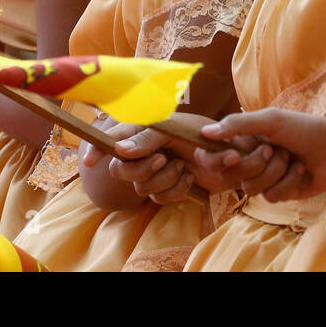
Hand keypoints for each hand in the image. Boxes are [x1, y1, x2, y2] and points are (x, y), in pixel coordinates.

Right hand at [101, 114, 243, 199]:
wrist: (237, 156)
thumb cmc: (208, 135)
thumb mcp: (178, 130)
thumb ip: (148, 138)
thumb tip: (119, 149)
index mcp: (145, 128)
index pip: (113, 136)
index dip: (97, 148)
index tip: (88, 162)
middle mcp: (145, 149)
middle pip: (120, 168)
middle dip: (141, 169)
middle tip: (163, 160)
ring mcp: (154, 170)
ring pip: (140, 186)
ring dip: (165, 179)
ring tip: (184, 167)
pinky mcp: (166, 188)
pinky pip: (157, 198)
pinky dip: (176, 190)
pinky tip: (190, 180)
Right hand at [195, 110, 325, 201]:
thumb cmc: (306, 128)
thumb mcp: (271, 120)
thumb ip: (237, 124)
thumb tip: (205, 131)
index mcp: (246, 139)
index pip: (217, 154)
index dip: (218, 159)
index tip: (232, 155)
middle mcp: (252, 158)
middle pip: (234, 173)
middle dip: (258, 162)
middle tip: (276, 149)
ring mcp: (266, 177)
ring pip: (251, 188)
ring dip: (275, 172)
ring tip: (292, 159)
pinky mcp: (281, 192)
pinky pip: (271, 196)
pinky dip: (288, 182)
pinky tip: (301, 171)